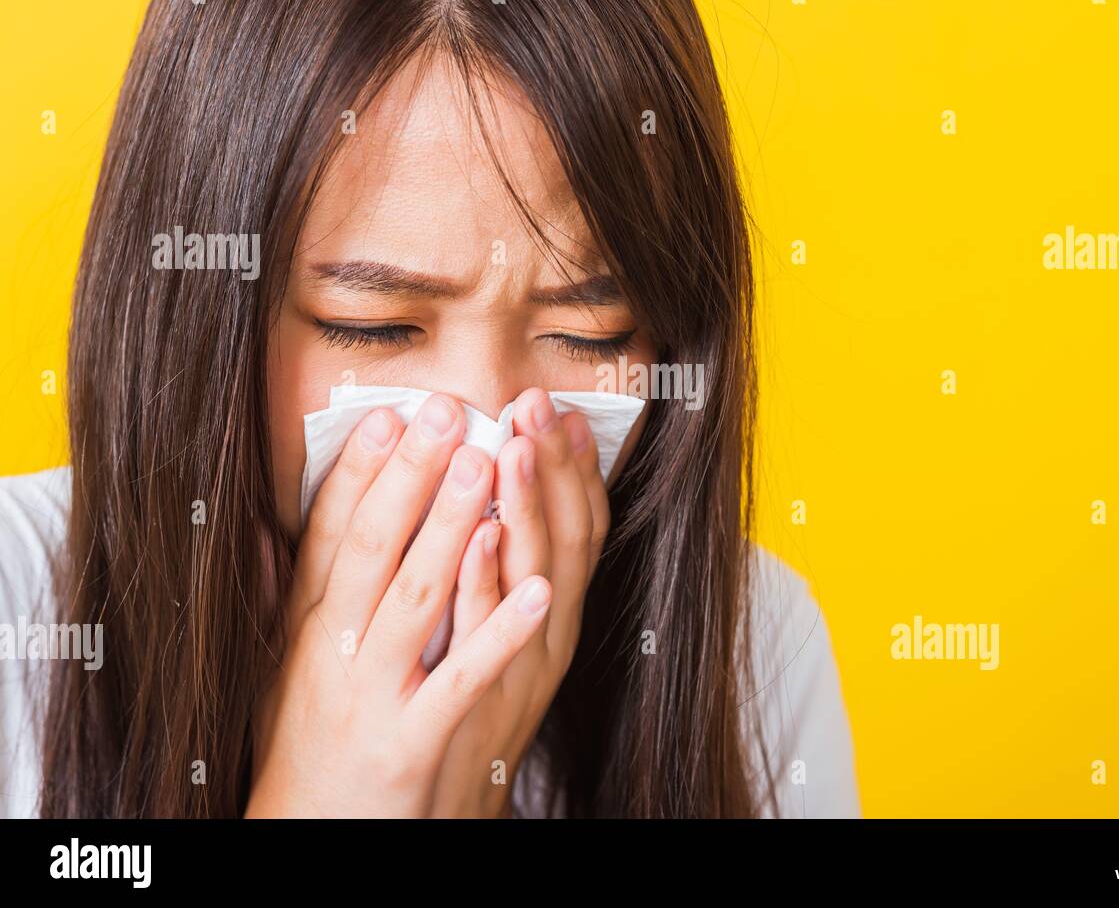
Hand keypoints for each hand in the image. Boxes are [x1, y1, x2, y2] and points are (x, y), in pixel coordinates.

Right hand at [246, 394, 551, 816]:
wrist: (311, 839)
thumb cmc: (309, 744)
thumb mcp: (287, 664)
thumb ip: (295, 594)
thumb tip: (271, 528)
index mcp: (312, 626)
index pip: (331, 534)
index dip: (358, 471)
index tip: (386, 413)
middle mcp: (337, 651)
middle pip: (374, 547)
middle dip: (411, 474)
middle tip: (446, 409)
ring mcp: (375, 695)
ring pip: (418, 597)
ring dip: (454, 526)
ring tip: (489, 463)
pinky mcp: (412, 742)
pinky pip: (460, 680)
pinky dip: (499, 633)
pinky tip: (540, 590)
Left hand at [428, 388, 607, 816]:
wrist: (444, 807)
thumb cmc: (461, 708)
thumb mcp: (497, 636)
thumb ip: (502, 571)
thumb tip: (500, 499)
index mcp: (555, 616)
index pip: (582, 528)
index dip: (578, 468)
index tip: (566, 409)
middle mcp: (548, 638)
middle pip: (566, 540)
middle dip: (553, 466)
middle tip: (537, 404)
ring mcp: (515, 668)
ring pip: (534, 576)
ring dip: (527, 505)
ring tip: (515, 444)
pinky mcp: (474, 698)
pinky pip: (486, 634)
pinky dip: (490, 581)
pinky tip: (485, 533)